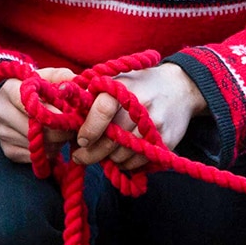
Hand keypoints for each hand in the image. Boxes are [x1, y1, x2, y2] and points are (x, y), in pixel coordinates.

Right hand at [0, 67, 76, 163]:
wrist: (16, 103)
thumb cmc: (37, 87)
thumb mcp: (49, 76)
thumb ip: (64, 78)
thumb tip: (80, 88)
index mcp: (10, 89)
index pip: (29, 103)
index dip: (53, 112)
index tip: (69, 113)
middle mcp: (2, 112)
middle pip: (36, 129)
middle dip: (61, 130)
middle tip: (74, 127)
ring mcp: (3, 133)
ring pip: (38, 146)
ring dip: (57, 143)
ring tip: (63, 132)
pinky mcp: (8, 150)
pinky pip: (35, 157)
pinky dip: (48, 152)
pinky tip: (53, 141)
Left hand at [73, 62, 206, 171]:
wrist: (180, 88)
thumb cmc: (139, 85)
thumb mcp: (117, 81)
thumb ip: (93, 97)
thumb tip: (66, 115)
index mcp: (124, 88)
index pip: (102, 110)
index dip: (88, 129)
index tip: (80, 140)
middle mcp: (141, 107)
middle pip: (110, 140)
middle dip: (90, 153)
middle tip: (80, 156)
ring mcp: (154, 126)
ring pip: (121, 156)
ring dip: (109, 158)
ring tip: (106, 150)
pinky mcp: (165, 142)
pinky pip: (137, 163)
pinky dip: (126, 163)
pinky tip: (123, 153)